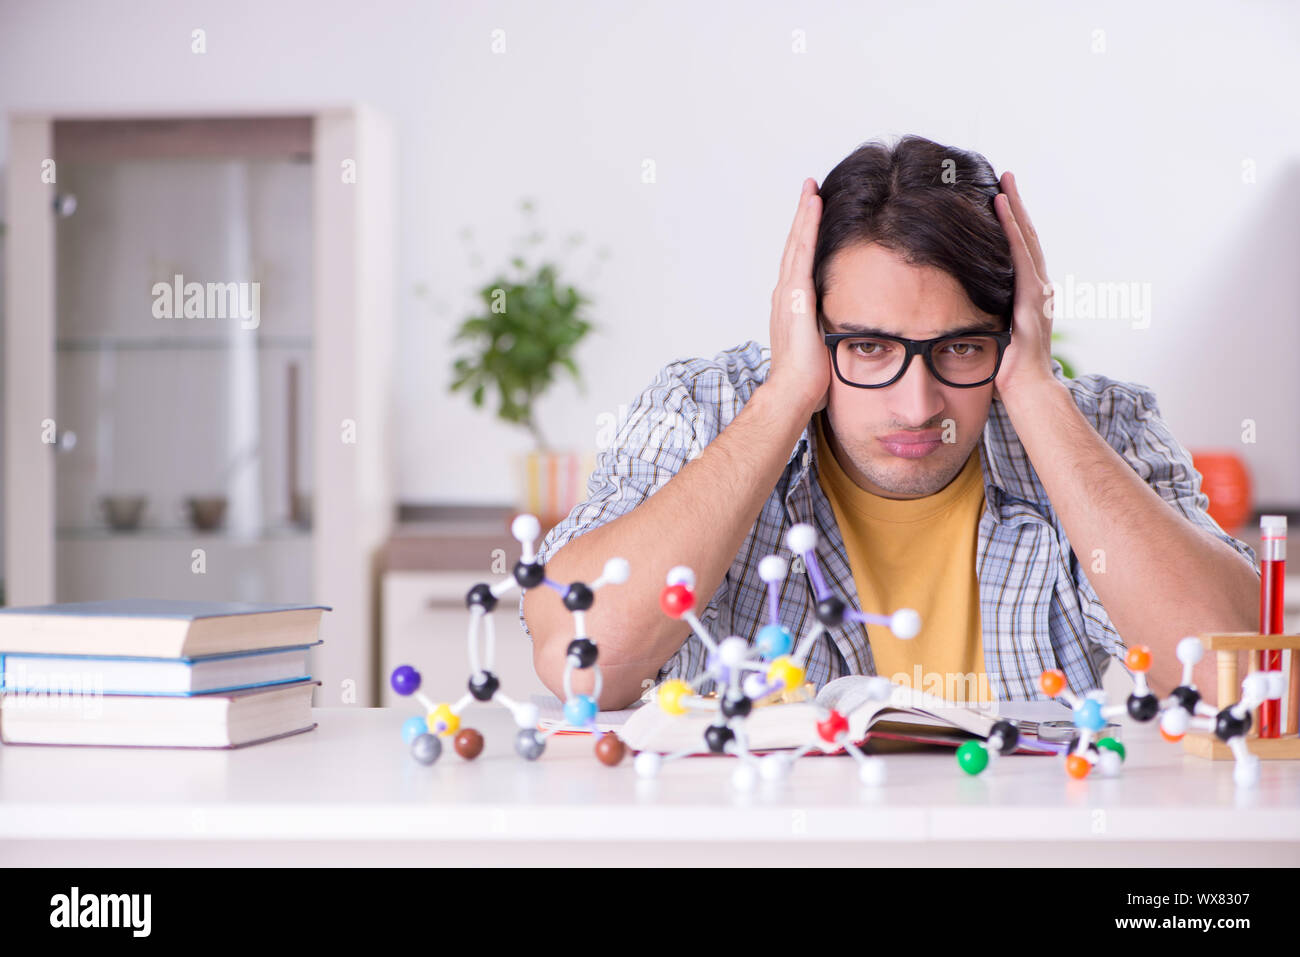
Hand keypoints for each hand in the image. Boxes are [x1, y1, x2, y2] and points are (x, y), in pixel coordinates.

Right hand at [767, 178, 829, 414]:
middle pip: (794, 247)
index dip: (804, 240)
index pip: (799, 265)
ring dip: (803, 215)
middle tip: (809, 190)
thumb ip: (829, 333)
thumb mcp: (822, 349)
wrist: (793, 393)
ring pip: (796, 244)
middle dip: (801, 218)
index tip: (813, 219)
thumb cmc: (807, 381)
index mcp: (791, 307)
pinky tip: (812, 206)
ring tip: (810, 189)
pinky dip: (806, 226)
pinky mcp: (796, 294)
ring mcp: (787, 293)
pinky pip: (802, 252)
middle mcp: (784, 295)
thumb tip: (849, 334)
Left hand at [992, 171, 1058, 402]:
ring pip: (1026, 242)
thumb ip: (987, 316)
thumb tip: (965, 307)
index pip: (1020, 252)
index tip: (1000, 199)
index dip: (1012, 224)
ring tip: (1004, 184)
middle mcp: (1039, 289)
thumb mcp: (995, 335)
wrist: (1028, 392)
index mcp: (1029, 296)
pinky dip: (1012, 232)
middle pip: (1026, 238)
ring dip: (1015, 211)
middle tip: (1005, 176)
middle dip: (1016, 206)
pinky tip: (1002, 211)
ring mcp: (1038, 293)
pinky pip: (1021, 258)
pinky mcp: (1031, 300)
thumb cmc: (1008, 371)